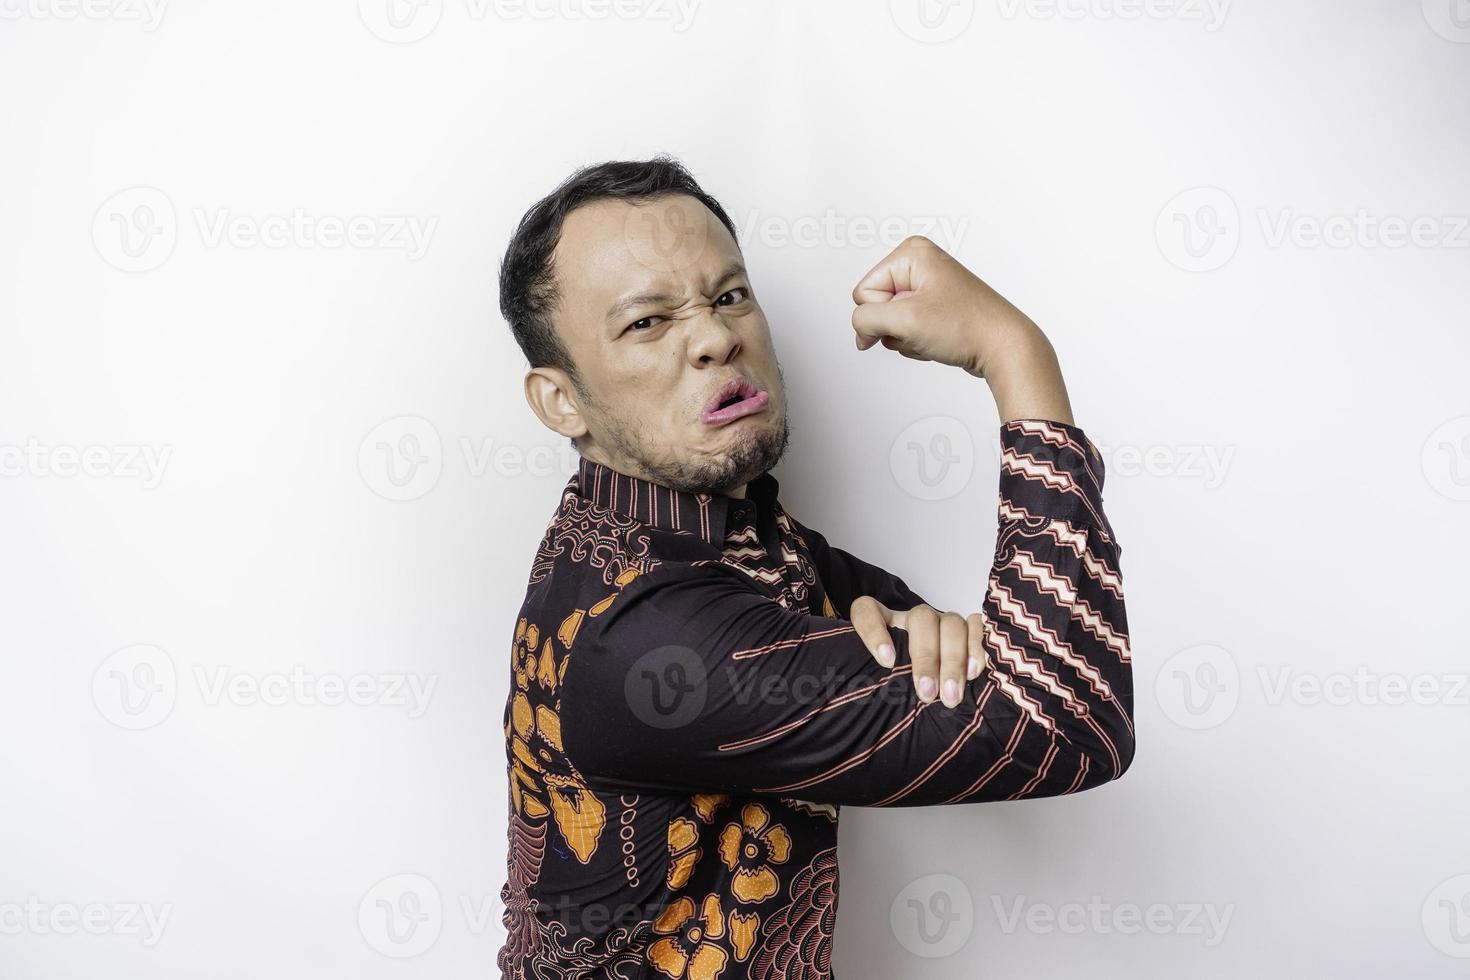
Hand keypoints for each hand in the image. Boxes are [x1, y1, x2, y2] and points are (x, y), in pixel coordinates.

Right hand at [850, 236, 1073, 423]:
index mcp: (911, 253)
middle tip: (924, 328)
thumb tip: (860, 331)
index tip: (910, 321)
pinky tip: (939, 340)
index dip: (881, 315)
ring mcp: (928, 286)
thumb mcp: (905, 321)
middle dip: (895, 327)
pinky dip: (917, 341)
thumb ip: (867, 320)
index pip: (864, 292)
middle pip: (876, 306)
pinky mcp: (935, 307)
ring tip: (935, 334)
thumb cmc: (967, 327)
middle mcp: (919, 264)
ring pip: (890, 322)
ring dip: (907, 337)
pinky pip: (907, 329)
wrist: (1004, 347)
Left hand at [850, 596, 984, 708]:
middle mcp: (914, 621)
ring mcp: (943, 623)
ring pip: (951, 623)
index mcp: (884, 627)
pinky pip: (977, 626)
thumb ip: (875, 685)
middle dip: (926, 657)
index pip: (867, 611)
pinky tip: (973, 672)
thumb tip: (869, 706)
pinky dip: (977, 647)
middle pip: (922, 618)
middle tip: (927, 693)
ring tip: (951, 694)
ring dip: (953, 660)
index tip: (886, 661)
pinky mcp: (970, 631)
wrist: (937, 702)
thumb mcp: (883, 688)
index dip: (874, 631)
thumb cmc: (901, 692)